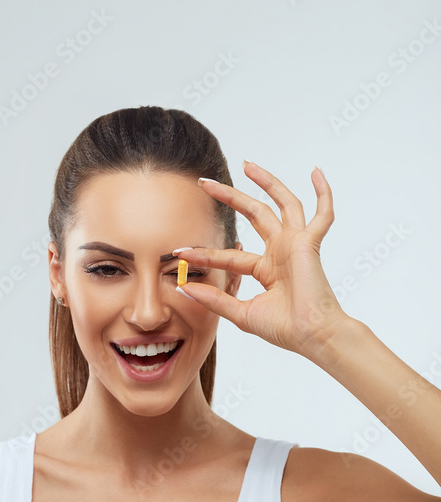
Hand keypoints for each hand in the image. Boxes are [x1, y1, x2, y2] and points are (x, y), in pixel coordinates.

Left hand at [174, 161, 348, 360]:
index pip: (229, 255)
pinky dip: (323, 193)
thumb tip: (184, 287)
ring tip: (247, 165)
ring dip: (267, 183)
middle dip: (229, 197)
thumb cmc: (284, 329)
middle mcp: (280, 252)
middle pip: (253, 215)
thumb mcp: (241, 313)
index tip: (179, 252)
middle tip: (205, 183)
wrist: (312, 337)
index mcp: (265, 269)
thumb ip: (215, 299)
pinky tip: (316, 172)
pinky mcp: (309, 244)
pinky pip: (322, 214)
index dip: (204, 254)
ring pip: (282, 204)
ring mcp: (295, 245)